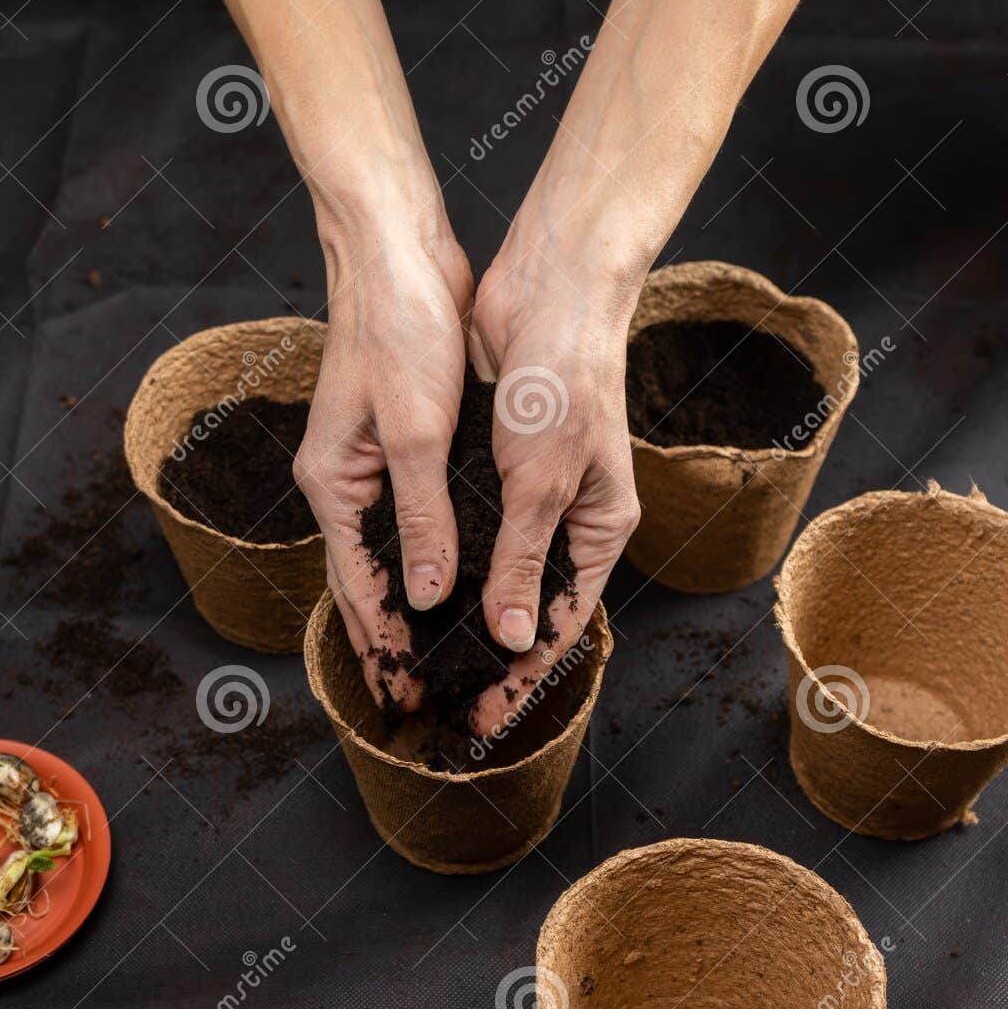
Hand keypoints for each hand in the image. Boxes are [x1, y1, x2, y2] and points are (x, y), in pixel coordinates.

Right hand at [294, 207, 474, 708]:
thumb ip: (421, 519)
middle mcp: (343, 480)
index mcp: (334, 484)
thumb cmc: (399, 330)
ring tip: (431, 655)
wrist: (397, 253)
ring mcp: (369, 460)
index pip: (357, 587)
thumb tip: (423, 596)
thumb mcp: (416, 433)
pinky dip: (424, 555)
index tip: (401, 699)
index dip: (381, 646)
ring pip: (386, 551)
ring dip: (405, 604)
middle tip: (411, 697)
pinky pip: (410, 516)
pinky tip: (447, 577)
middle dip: (387, 639)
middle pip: (363, 580)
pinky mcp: (399, 439)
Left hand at [463, 216, 643, 736]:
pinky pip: (467, 525)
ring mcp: (527, 490)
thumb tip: (511, 636)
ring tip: (417, 653)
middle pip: (523, 605)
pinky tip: (410, 583)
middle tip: (439, 696)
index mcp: (597, 529)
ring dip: (459, 608)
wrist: (550, 290)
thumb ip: (521, 559)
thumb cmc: (563, 381)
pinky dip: (445, 557)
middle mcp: (565, 517)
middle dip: (484, 652)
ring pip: (491, 568)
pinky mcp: (492, 462)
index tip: (484, 718)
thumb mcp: (540, 481)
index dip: (521, 675)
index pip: (559, 624)